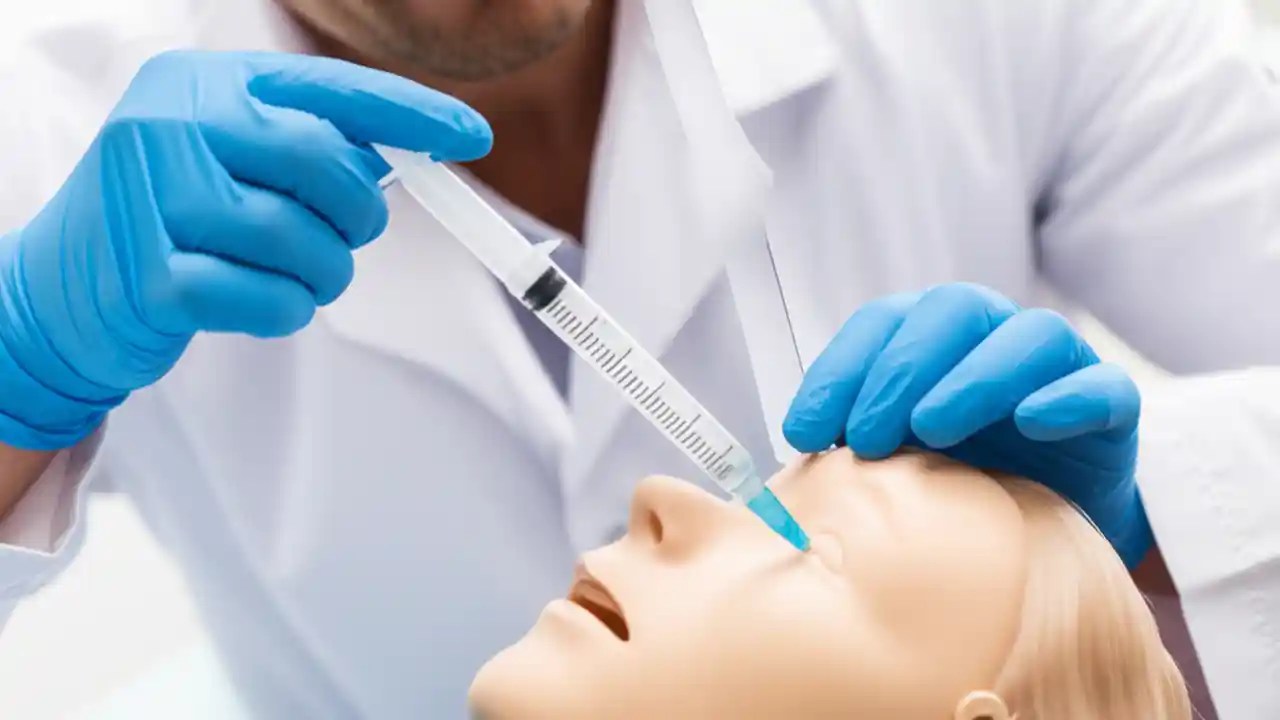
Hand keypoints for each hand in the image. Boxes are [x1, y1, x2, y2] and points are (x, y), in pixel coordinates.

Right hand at [0, 50, 491, 450]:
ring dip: (321, 274)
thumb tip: (405, 155)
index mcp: (205, 84)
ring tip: (291, 275)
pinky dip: (282, 311)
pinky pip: (269, 300)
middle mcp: (172, 123)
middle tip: (344, 238)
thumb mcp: (227, 155)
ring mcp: (154, 198)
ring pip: (302, 241)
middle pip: (324, 166)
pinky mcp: (151, 277)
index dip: (410, 113)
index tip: (473, 137)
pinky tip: (254, 301)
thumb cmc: (170, 219)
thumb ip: (306, 145)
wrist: (59, 289)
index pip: (329, 88)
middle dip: (356, 217)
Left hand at [782, 283, 1150, 566]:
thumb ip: (851, 454)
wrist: (1049, 529)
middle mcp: (994, 336)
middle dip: (900, 369)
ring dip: (974, 377)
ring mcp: (1059, 366)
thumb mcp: (896, 467)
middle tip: (866, 437)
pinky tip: (1033, 424)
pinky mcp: (1112, 407)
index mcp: (933, 340)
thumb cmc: (960, 488)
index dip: (839, 370)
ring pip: (1030, 336)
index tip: (803, 431)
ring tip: (931, 430)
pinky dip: (1067, 398)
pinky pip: (1102, 387)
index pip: (881, 324)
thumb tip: (781, 477)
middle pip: (952, 311)